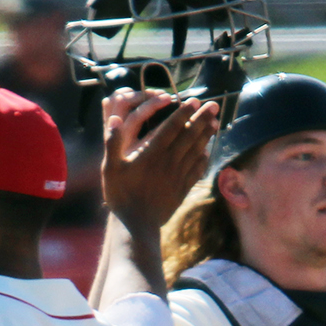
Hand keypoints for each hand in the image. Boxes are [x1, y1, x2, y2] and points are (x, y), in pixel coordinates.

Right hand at [100, 90, 218, 233]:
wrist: (137, 225)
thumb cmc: (120, 195)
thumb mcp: (109, 168)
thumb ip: (112, 143)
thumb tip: (114, 120)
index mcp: (152, 153)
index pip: (172, 128)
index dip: (184, 113)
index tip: (194, 100)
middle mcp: (169, 162)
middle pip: (190, 136)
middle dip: (203, 119)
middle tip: (215, 105)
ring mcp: (178, 175)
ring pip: (196, 151)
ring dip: (207, 136)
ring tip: (216, 123)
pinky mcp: (182, 189)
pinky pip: (197, 170)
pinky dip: (204, 158)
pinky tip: (207, 152)